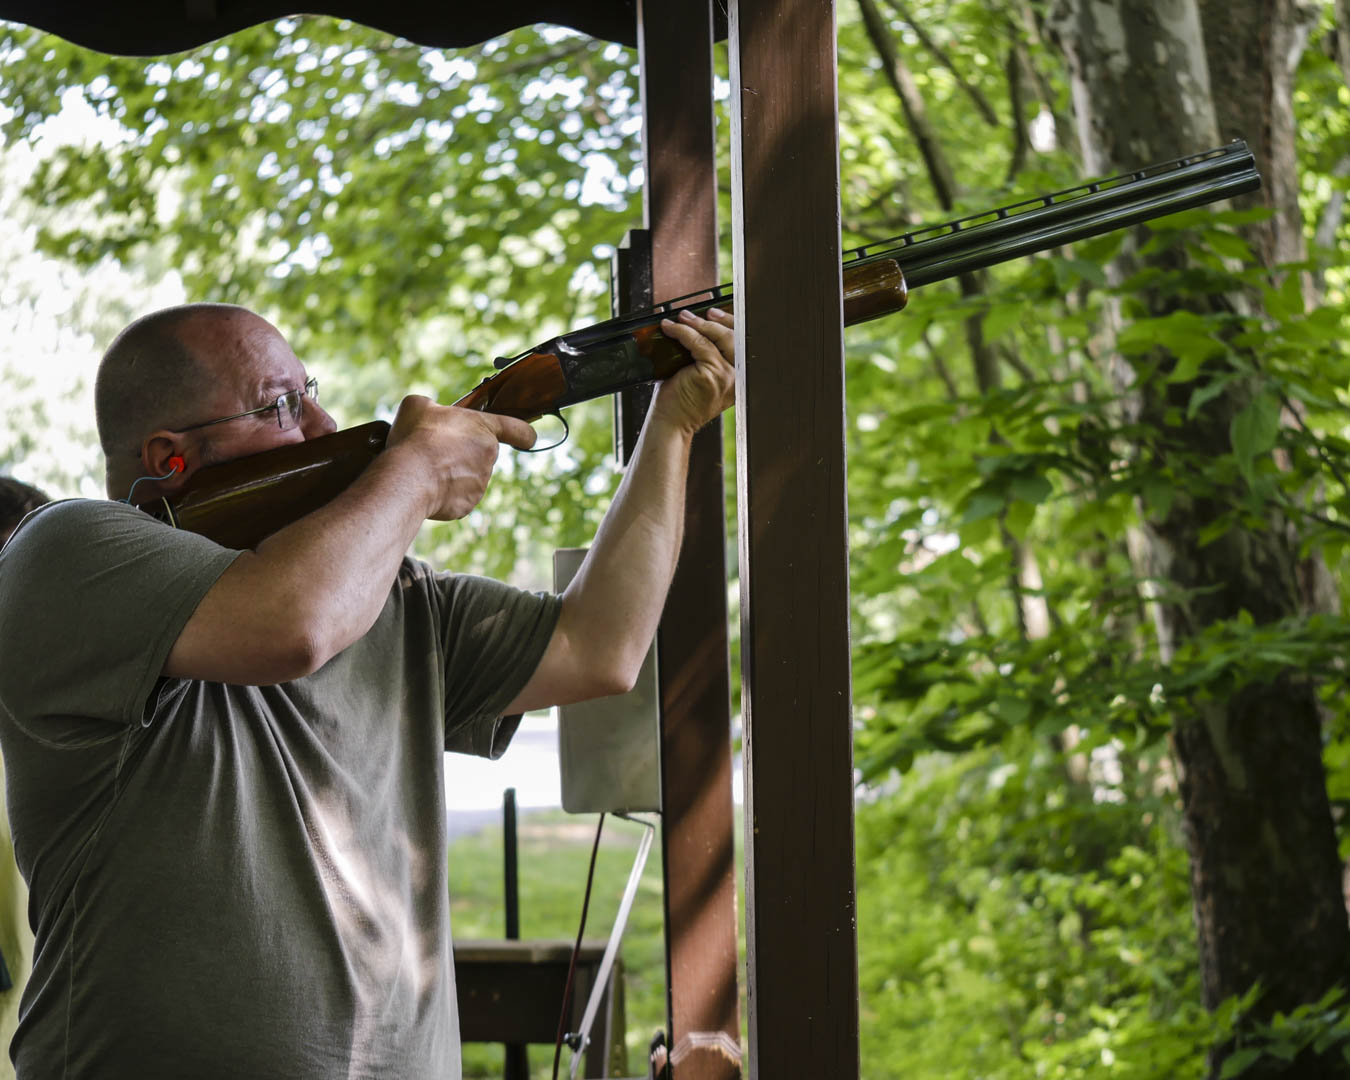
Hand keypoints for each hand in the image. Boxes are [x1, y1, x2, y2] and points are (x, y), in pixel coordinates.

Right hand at [386, 394, 536, 520]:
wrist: (410, 476)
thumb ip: (432, 406)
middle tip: (436, 450)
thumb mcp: (418, 405)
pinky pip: (457, 497)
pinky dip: (444, 493)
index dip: (523, 433)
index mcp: (483, 428)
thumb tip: (430, 413)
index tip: (529, 438)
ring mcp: (480, 482)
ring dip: (451, 473)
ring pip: (468, 476)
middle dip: (463, 453)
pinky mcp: (468, 504)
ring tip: (426, 468)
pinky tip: (427, 485)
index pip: (516, 429)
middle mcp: (489, 456)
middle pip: (481, 454)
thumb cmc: (416, 436)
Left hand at [652, 307, 735, 434]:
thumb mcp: (699, 375)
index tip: (716, 313)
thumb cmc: (680, 401)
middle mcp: (738, 378)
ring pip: (718, 338)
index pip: (742, 344)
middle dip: (715, 320)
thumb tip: (697, 325)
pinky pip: (700, 344)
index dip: (731, 324)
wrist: (670, 423)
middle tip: (692, 314)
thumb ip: (706, 356)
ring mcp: (727, 377)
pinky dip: (684, 332)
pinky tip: (671, 328)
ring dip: (698, 324)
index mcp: (738, 378)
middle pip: (735, 337)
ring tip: (681, 318)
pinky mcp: (712, 375)